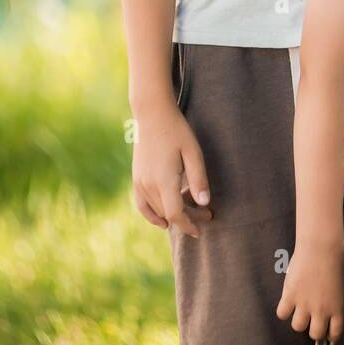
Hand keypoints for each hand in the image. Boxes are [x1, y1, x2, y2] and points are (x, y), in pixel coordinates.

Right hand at [131, 100, 211, 236]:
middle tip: (207, 215)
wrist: (152, 114)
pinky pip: (142, 205)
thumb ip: (199, 179)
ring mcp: (140, 183)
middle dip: (188, 218)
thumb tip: (205, 203)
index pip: (176, 214)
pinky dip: (152, 215)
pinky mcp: (136, 179)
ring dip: (174, 215)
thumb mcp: (193, 152)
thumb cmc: (177, 131)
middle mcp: (148, 185)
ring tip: (193, 211)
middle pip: (168, 213)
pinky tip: (163, 221)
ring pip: (157, 210)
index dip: (189, 225)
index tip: (202, 230)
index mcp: (164, 180)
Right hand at [276, 243, 343, 341]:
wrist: (322, 246)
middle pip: (315, 334)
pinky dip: (283, 309)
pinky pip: (282, 314)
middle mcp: (322, 310)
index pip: (335, 333)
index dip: (330, 333)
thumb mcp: (341, 287)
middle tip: (311, 319)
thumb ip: (335, 302)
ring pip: (298, 326)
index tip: (327, 329)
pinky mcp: (290, 296)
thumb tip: (330, 311)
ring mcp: (305, 304)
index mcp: (338, 309)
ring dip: (298, 320)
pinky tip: (288, 301)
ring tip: (299, 310)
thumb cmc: (335, 261)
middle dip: (313, 329)